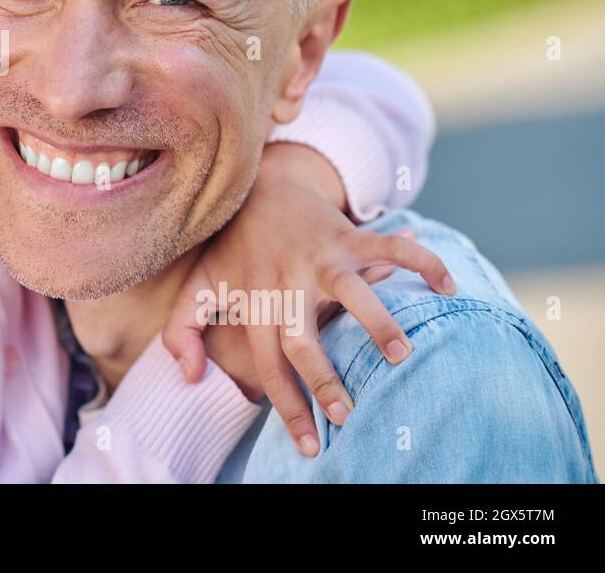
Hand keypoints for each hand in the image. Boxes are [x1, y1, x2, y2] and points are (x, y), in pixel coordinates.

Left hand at [163, 143, 453, 456]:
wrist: (261, 185)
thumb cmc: (232, 248)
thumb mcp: (199, 285)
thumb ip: (183, 331)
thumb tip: (190, 376)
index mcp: (256, 301)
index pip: (267, 362)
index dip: (286, 404)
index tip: (309, 444)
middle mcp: (287, 281)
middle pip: (302, 336)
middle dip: (324, 378)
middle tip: (347, 415)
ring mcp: (321, 257)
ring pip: (350, 290)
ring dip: (377, 322)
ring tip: (402, 356)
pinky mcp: (348, 236)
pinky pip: (389, 247)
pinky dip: (421, 261)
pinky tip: (446, 287)